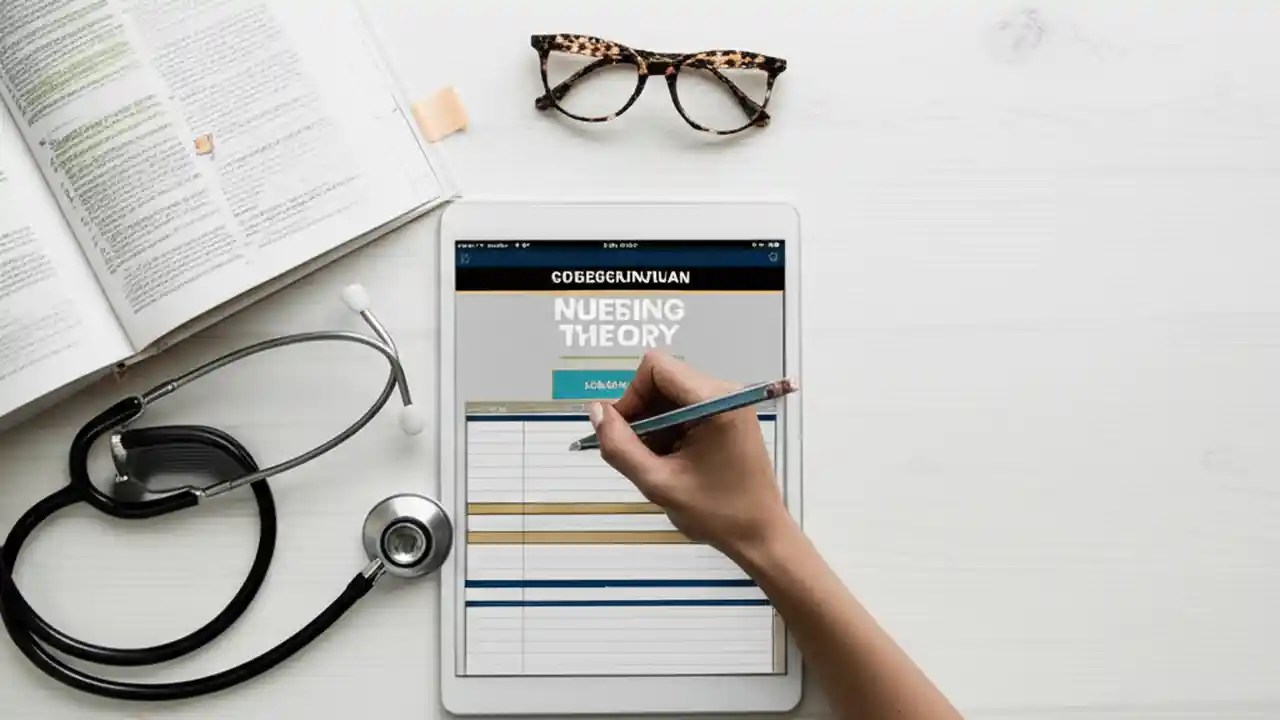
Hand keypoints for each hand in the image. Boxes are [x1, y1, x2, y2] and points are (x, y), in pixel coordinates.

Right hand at [588, 351, 792, 560]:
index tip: (623, 431)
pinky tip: (673, 460)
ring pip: (669, 395)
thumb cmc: (718, 513)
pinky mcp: (725, 417)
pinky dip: (668, 431)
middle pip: (662, 380)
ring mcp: (727, 404)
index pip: (656, 368)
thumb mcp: (658, 483)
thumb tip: (597, 412)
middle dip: (641, 414)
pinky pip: (683, 409)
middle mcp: (724, 393)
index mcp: (715, 402)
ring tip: (660, 462)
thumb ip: (620, 446)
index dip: (631, 396)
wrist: (759, 535)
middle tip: (638, 453)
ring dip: (654, 426)